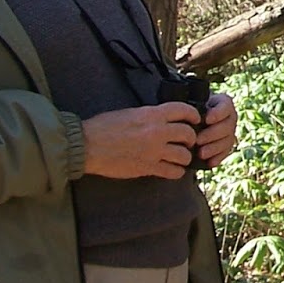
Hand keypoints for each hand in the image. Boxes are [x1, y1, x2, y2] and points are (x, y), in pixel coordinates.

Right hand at [82, 105, 197, 179]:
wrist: (88, 146)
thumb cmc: (103, 127)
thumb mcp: (130, 113)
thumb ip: (150, 116)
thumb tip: (163, 120)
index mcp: (151, 114)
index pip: (183, 110)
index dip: (193, 115)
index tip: (196, 119)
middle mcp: (157, 131)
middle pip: (188, 134)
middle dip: (191, 138)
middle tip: (188, 142)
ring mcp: (154, 151)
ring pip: (184, 155)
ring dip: (185, 157)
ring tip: (181, 158)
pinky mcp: (148, 168)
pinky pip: (173, 172)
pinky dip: (177, 172)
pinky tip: (173, 170)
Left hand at [194, 93, 238, 167]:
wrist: (191, 121)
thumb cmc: (189, 110)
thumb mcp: (190, 104)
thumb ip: (191, 107)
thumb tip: (186, 113)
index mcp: (223, 103)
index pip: (225, 106)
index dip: (218, 114)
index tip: (206, 119)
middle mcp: (230, 117)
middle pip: (227, 126)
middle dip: (212, 134)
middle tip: (197, 140)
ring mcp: (230, 132)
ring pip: (227, 140)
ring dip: (214, 148)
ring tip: (201, 154)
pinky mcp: (226, 145)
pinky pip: (226, 152)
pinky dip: (218, 158)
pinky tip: (209, 163)